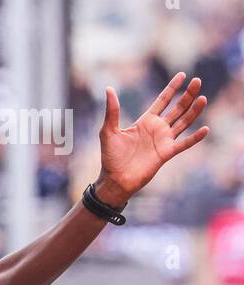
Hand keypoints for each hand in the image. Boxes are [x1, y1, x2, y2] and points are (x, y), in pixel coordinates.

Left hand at [97, 73, 209, 203]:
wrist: (115, 181)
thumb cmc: (110, 158)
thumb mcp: (109, 131)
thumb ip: (112, 111)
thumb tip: (109, 89)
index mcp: (146, 121)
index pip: (163, 100)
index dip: (172, 87)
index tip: (182, 74)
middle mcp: (157, 129)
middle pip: (177, 108)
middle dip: (187, 95)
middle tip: (197, 81)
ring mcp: (163, 141)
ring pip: (184, 122)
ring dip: (194, 111)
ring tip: (203, 98)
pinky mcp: (166, 154)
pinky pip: (184, 144)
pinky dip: (195, 138)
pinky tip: (205, 129)